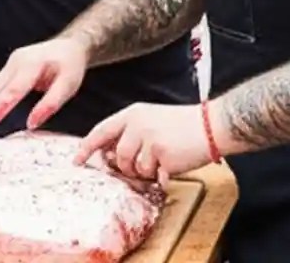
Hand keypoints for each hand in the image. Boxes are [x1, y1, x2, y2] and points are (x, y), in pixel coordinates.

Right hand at [0, 37, 89, 139]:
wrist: (70, 45)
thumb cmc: (71, 65)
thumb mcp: (68, 86)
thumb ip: (50, 104)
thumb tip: (31, 123)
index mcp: (31, 65)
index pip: (10, 92)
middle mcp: (17, 61)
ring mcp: (11, 61)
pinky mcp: (10, 65)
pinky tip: (2, 111)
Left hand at [75, 103, 219, 180]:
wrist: (212, 124)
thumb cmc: (185, 124)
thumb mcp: (152, 119)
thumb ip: (130, 133)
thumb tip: (112, 156)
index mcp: (133, 114)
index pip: (101, 131)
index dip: (87, 147)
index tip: (77, 160)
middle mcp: (137, 125)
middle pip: (119, 157)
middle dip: (129, 167)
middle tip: (147, 163)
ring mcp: (149, 140)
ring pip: (136, 169)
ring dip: (148, 171)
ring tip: (165, 159)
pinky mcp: (162, 155)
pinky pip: (154, 176)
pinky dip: (164, 176)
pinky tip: (174, 165)